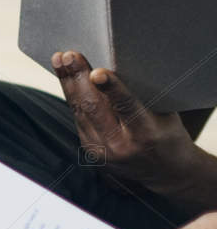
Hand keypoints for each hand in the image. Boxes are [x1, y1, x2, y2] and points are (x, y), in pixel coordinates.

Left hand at [52, 50, 198, 187]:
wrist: (165, 172)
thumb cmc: (168, 134)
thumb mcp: (164, 114)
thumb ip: (140, 97)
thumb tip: (113, 67)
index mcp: (145, 134)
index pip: (126, 107)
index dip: (111, 88)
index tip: (96, 72)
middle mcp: (119, 145)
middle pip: (93, 107)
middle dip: (78, 79)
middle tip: (68, 56)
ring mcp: (101, 151)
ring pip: (80, 112)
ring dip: (69, 84)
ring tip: (61, 60)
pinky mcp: (90, 151)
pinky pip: (79, 119)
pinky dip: (73, 96)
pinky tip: (67, 79)